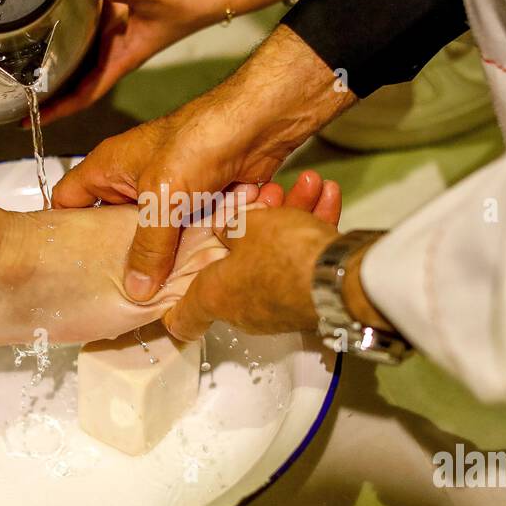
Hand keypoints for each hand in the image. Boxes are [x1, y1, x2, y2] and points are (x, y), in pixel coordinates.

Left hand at [35, 0, 233, 125]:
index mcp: (122, 56)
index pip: (83, 93)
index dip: (56, 110)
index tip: (26, 123)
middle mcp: (116, 47)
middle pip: (74, 77)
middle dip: (46, 90)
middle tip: (9, 94)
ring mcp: (118, 29)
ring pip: (78, 49)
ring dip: (54, 57)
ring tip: (17, 61)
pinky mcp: (120, 7)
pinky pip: (86, 20)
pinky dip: (68, 20)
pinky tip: (49, 11)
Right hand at [52, 24, 351, 299]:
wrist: (260, 125)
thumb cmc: (201, 140)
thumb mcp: (163, 196)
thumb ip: (148, 245)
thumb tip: (136, 290)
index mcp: (109, 168)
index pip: (67, 201)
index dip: (60, 230)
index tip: (63, 266)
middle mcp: (134, 182)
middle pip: (111, 228)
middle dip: (116, 259)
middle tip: (110, 294)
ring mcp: (167, 196)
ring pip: (152, 239)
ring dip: (159, 261)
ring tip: (149, 297)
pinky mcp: (199, 206)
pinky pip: (186, 238)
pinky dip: (189, 254)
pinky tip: (188, 280)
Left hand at [164, 197, 341, 341]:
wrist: (338, 277)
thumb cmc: (283, 256)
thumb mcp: (248, 224)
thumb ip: (231, 226)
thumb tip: (226, 229)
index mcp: (215, 297)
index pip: (181, 318)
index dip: (170, 307)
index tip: (167, 295)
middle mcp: (243, 310)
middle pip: (235, 269)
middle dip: (249, 233)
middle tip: (264, 200)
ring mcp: (276, 308)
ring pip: (275, 258)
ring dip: (289, 222)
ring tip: (307, 187)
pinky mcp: (308, 301)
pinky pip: (302, 264)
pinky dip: (312, 234)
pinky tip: (326, 199)